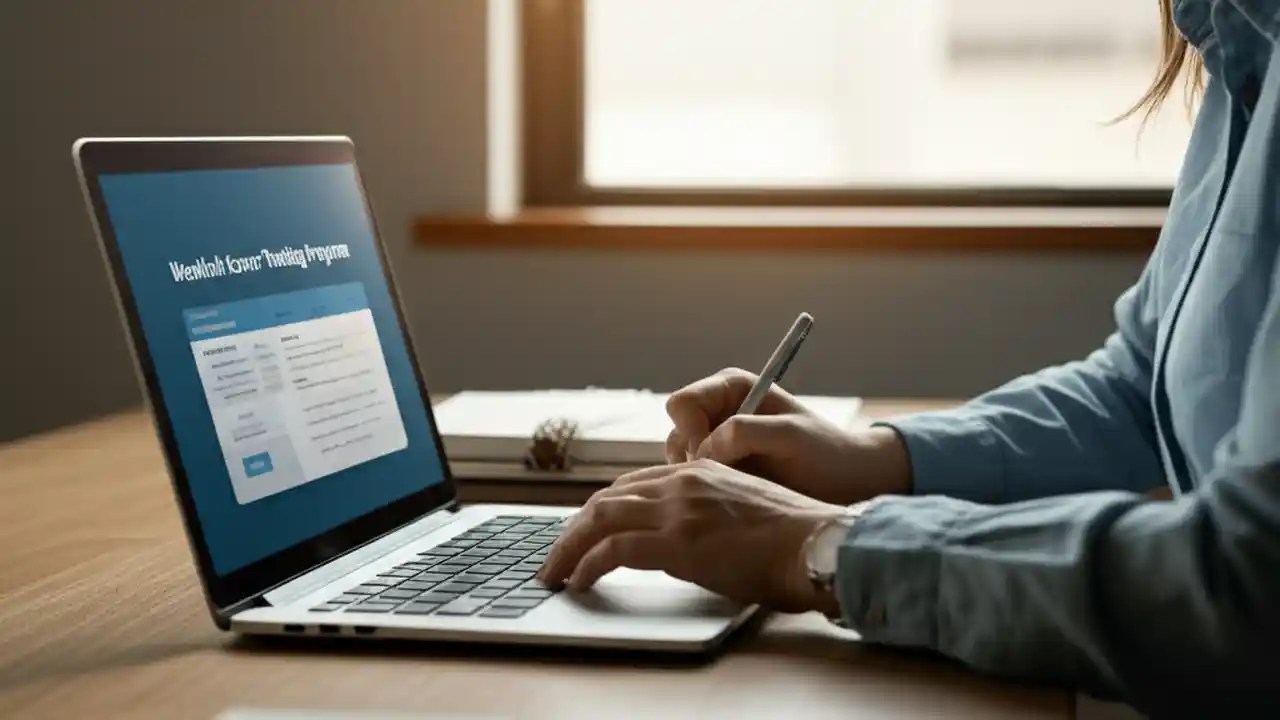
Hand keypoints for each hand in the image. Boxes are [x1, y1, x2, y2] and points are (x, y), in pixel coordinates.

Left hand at [537, 458, 844, 613]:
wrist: (815, 543)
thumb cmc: (793, 538)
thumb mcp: (743, 511)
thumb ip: (707, 516)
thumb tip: (685, 545)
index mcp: (699, 470)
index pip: (634, 482)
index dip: (604, 508)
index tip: (588, 529)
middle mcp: (681, 481)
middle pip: (608, 497)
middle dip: (575, 526)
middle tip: (559, 553)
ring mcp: (676, 509)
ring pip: (599, 518)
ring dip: (569, 546)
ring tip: (555, 571)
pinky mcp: (674, 541)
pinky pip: (612, 549)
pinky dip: (587, 564)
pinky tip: (579, 580)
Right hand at [665, 368, 911, 504]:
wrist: (846, 482)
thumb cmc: (825, 452)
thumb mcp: (790, 435)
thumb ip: (745, 432)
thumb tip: (706, 449)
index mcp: (731, 387)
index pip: (683, 403)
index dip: (690, 431)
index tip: (710, 458)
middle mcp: (718, 410)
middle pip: (676, 432)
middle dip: (693, 458)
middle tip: (725, 478)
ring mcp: (717, 441)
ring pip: (680, 459)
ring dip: (698, 477)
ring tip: (735, 489)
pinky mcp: (721, 469)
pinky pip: (693, 480)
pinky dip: (705, 490)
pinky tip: (733, 498)